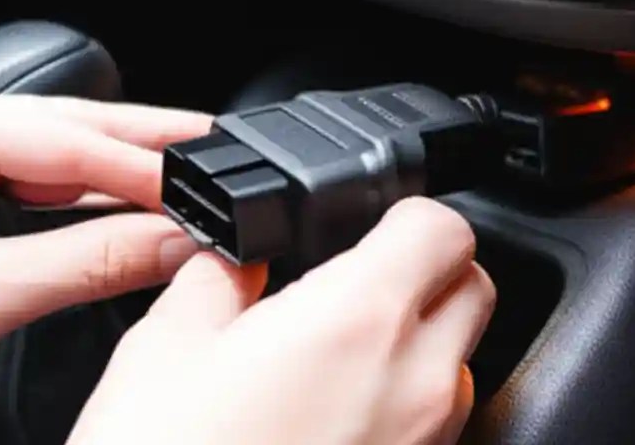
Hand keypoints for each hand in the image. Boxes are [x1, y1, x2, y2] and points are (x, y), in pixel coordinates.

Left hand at [0, 75, 211, 437]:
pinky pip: (14, 177)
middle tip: (224, 155)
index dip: (150, 169)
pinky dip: (68, 200)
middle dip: (144, 149)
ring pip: (44, 155)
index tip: (213, 192)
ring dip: (110, 178)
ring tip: (185, 188)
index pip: (68, 140)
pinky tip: (117, 211)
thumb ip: (89, 263)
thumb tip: (175, 243)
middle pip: (63, 131)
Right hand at [68, 197, 496, 444]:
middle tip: (357, 279)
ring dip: (418, 341)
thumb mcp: (164, 351)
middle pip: (471, 288)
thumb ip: (218, 279)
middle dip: (426, 270)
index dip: (409, 212)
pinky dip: (403, 403)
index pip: (444, 227)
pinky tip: (333, 414)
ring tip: (334, 357)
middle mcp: (414, 382)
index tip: (373, 220)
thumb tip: (237, 258)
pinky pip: (435, 424)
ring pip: (459, 361)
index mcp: (358, 320)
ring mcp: (426, 444)